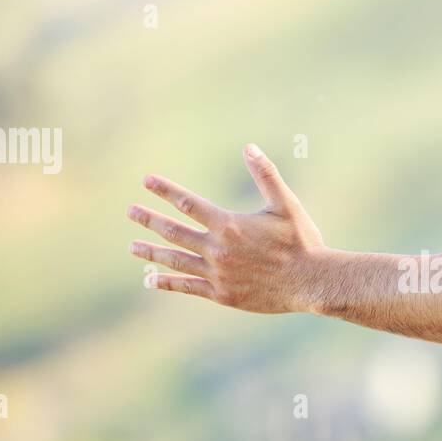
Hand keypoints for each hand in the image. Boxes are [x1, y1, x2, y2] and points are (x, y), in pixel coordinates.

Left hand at [128, 144, 325, 312]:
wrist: (312, 282)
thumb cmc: (302, 241)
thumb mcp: (286, 204)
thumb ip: (266, 175)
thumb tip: (249, 146)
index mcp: (229, 224)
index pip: (188, 203)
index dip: (165, 190)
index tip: (146, 182)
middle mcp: (217, 249)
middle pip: (174, 231)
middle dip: (149, 219)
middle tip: (130, 211)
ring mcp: (217, 274)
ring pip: (175, 260)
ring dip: (152, 251)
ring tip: (132, 245)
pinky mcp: (222, 294)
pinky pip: (188, 286)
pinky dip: (167, 283)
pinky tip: (150, 280)